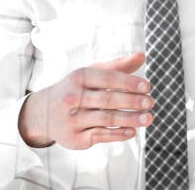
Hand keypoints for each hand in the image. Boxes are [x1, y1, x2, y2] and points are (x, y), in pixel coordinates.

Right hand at [18, 52, 153, 148]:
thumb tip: (142, 55)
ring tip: (149, 118)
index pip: (108, 78)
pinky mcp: (74, 138)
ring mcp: (72, 119)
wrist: (43, 113)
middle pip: (108, 100)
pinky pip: (100, 136)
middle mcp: (73, 98)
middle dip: (132, 101)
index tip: (147, 87)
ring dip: (130, 119)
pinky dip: (118, 134)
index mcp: (79, 78)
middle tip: (151, 102)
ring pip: (106, 119)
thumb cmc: (76, 88)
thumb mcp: (92, 73)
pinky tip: (133, 131)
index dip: (129, 82)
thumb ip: (118, 66)